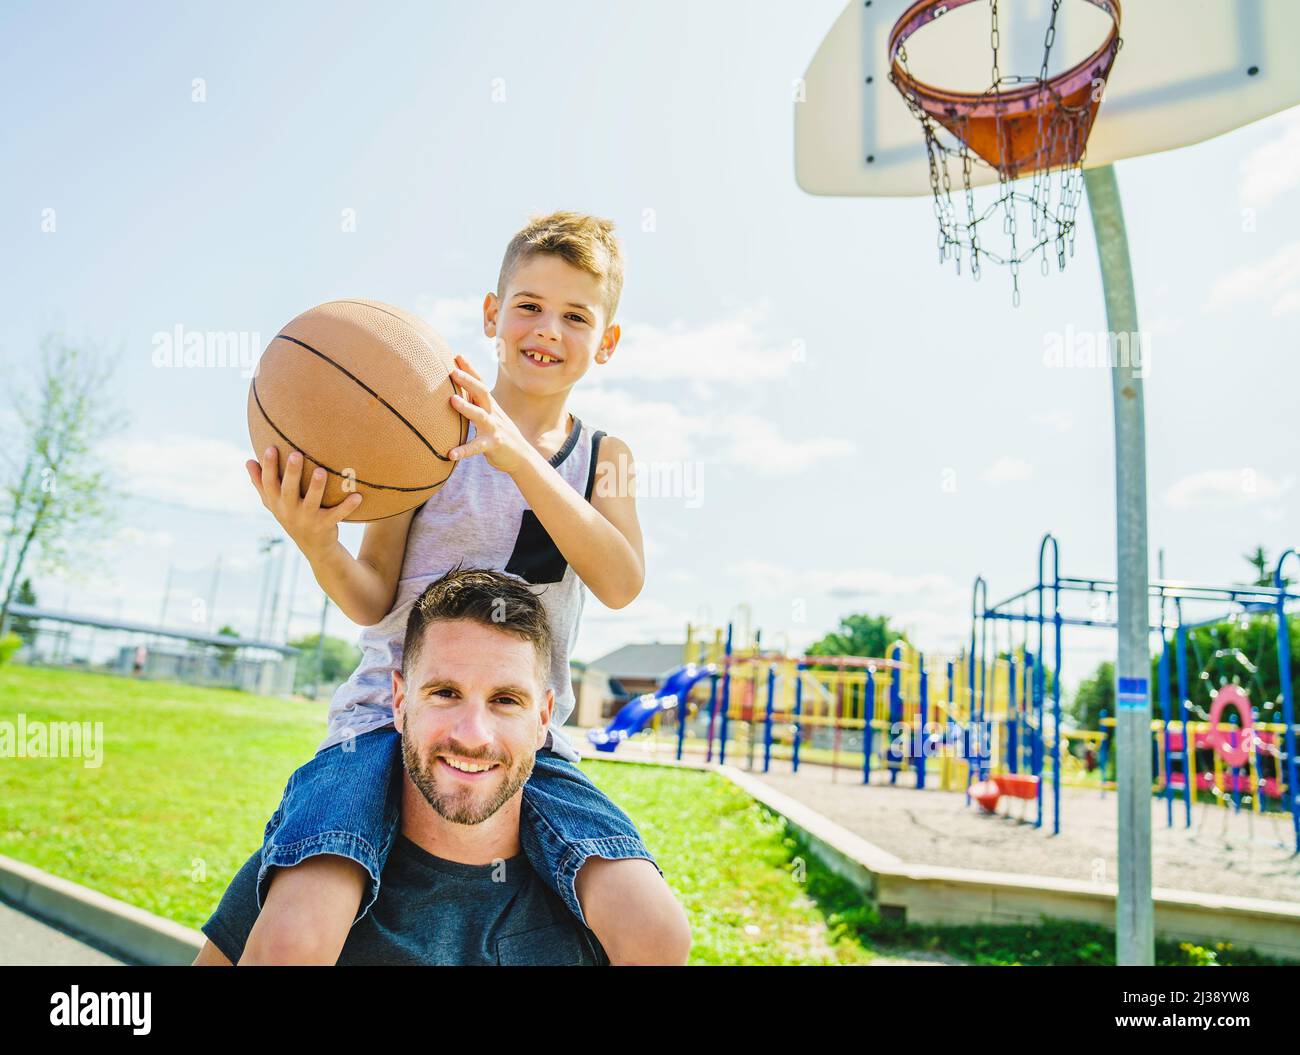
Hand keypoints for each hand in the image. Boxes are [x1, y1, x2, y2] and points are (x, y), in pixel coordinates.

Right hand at [245, 446, 361, 558]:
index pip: (269, 483)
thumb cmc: (291, 515)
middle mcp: (289, 511)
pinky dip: (347, 507)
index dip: (268, 467)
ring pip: (312, 502)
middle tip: (296, 454)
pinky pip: (337, 515)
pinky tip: (358, 496)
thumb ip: (260, 483)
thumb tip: (248, 461)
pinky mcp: (325, 526)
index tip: (270, 448)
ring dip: (317, 487)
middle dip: (291, 473)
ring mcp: (307, 519)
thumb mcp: (273, 502)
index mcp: (276, 503)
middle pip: (288, 491)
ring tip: (322, 471)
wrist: (314, 547)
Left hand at [447, 354, 533, 474]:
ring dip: (466, 407)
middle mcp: (493, 414)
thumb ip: (477, 405)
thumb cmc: (500, 434)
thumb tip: (456, 394)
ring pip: (480, 416)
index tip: (457, 355)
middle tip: (453, 371)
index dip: (470, 369)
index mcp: (490, 406)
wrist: (522, 456)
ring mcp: (494, 429)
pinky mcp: (493, 446)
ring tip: (452, 399)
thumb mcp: (491, 416)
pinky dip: (464, 451)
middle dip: (468, 381)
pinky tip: (450, 454)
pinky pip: (477, 448)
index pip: (480, 383)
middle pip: (482, 393)